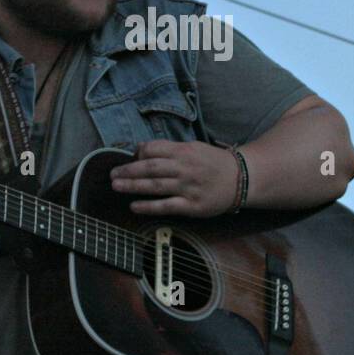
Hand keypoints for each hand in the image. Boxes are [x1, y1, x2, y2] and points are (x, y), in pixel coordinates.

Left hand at [109, 140, 240, 217]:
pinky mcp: (191, 206)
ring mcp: (188, 188)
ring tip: (116, 186)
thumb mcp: (193, 148)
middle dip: (128, 170)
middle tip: (112, 174)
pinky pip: (166, 206)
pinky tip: (134, 206)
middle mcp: (184, 168)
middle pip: (150, 168)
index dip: (138, 154)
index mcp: (184, 151)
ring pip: (155, 186)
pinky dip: (148, 206)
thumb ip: (169, 149)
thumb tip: (141, 149)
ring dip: (132, 186)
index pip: (154, 150)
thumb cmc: (214, 163)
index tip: (129, 159)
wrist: (241, 179)